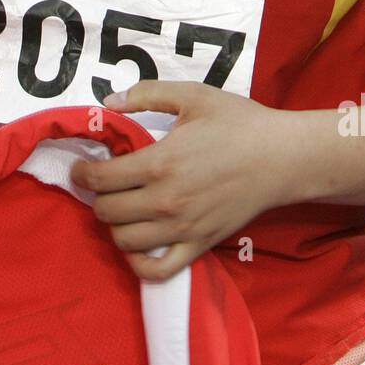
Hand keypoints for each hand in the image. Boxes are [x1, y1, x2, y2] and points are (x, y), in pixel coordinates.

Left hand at [69, 81, 303, 281]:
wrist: (282, 158)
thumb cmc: (238, 123)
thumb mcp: (192, 96)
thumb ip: (146, 95)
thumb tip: (107, 101)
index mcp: (159, 163)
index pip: (100, 179)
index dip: (83, 173)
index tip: (82, 167)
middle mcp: (165, 201)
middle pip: (106, 211)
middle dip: (97, 197)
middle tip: (105, 184)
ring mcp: (182, 228)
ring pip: (124, 241)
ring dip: (115, 225)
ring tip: (122, 208)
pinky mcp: (199, 245)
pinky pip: (156, 270)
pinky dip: (138, 262)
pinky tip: (138, 243)